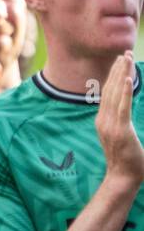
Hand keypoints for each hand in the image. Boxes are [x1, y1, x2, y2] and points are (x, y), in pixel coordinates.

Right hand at [95, 51, 143, 185]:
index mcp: (103, 120)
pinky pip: (122, 107)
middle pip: (110, 90)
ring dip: (121, 75)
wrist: (123, 177)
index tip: (120, 61)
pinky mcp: (120, 130)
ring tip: (125, 59)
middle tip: (124, 53)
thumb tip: (124, 112)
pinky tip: (126, 79)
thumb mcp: (121, 137)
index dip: (114, 76)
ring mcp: (110, 124)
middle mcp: (104, 120)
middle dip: (118, 70)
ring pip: (115, 94)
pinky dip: (124, 92)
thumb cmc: (127, 160)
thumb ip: (121, 123)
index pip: (108, 93)